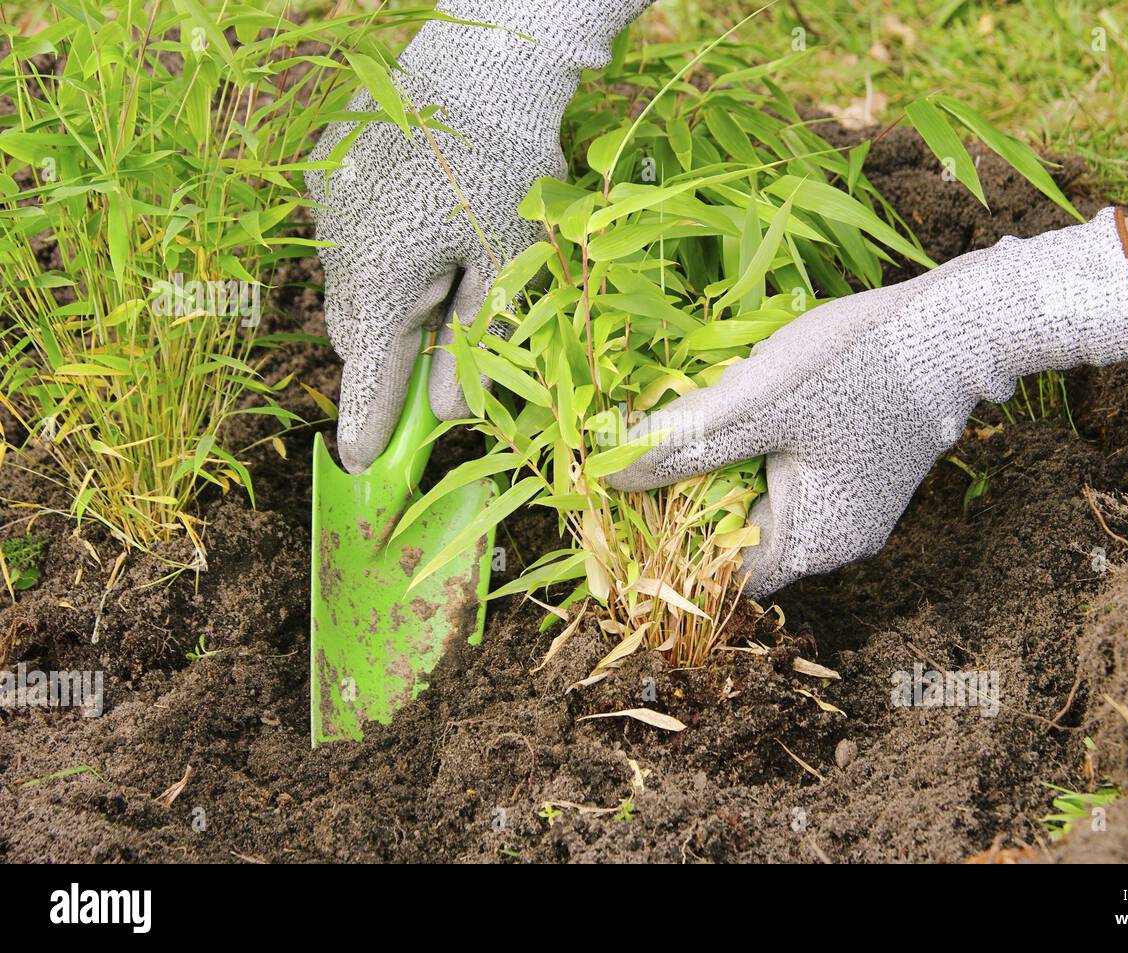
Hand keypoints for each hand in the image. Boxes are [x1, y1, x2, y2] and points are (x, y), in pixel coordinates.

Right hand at [306, 1, 647, 471]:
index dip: (367, 425)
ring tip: (441, 261)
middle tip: (441, 346)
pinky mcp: (325, 175)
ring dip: (385, 299)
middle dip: (393, 352)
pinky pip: (344, 239)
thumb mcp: (505, 269)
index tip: (360, 466)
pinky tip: (418, 218)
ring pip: (348, 287)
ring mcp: (324, 208)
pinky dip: (375, 251)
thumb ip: (472, 346)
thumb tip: (447, 413)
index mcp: (382, 279)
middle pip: (356, 334)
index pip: (368, 375)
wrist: (479, 64)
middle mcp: (338, 247)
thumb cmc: (505, 172)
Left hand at [608, 208, 1127, 595]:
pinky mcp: (864, 473)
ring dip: (726, 474)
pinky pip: (794, 481)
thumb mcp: (757, 402)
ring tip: (695, 429)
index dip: (672, 543)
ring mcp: (856, 508)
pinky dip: (761, 457)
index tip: (633, 501)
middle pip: (742, 540)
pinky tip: (746, 416)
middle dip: (695, 501)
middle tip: (654, 455)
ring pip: (766, 505)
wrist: (959, 325)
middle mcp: (838, 541)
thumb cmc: (856, 366)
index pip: (721, 573)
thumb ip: (685, 442)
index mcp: (814, 542)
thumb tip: (614, 474)